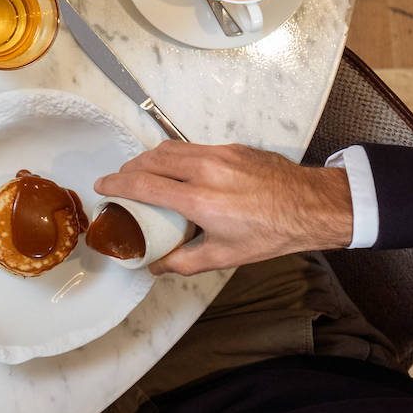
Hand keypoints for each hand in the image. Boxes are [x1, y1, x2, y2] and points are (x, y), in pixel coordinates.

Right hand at [94, 142, 353, 275]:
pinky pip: (191, 147)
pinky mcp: (231, 147)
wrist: (311, 206)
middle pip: (150, 160)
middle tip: (120, 182)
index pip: (144, 185)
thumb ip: (183, 261)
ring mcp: (218, 154)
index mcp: (199, 200)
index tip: (101, 186)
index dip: (116, 184)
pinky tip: (177, 169)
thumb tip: (155, 266)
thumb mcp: (225, 256)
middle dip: (128, 169)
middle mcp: (205, 171)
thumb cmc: (270, 234)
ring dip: (148, 159)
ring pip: (169, 149)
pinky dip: (174, 156)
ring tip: (142, 173)